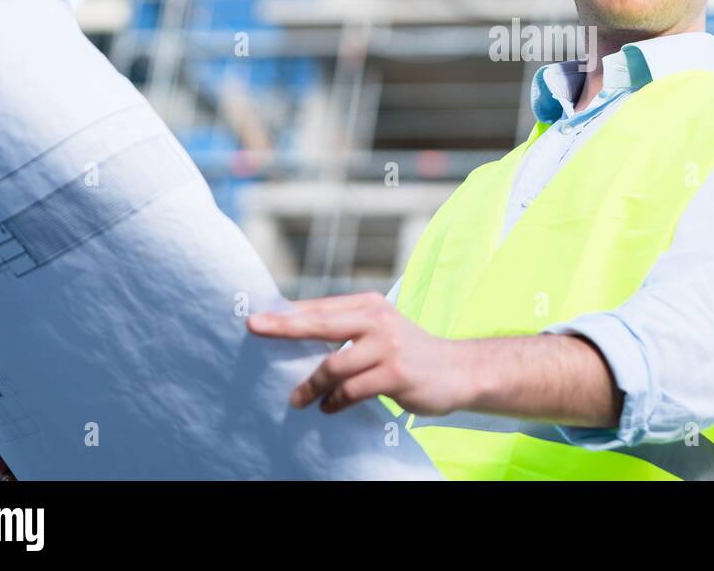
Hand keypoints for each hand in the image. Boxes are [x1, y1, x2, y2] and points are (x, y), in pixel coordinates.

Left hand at [247, 291, 474, 416]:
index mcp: (370, 305)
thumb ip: (346, 329)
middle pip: (320, 324)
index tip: (256, 318)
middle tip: (254, 329)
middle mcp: (378, 320)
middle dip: (284, 328)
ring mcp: (388, 346)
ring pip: (333, 365)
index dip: (286, 313)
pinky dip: (335, 401)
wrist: (459, 370)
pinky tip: (328, 408)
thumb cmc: (411, 352)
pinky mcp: (396, 373)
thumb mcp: (381, 330)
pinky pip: (352, 390)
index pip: (320, 308)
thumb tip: (295, 332)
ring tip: (297, 399)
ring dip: (311, 386)